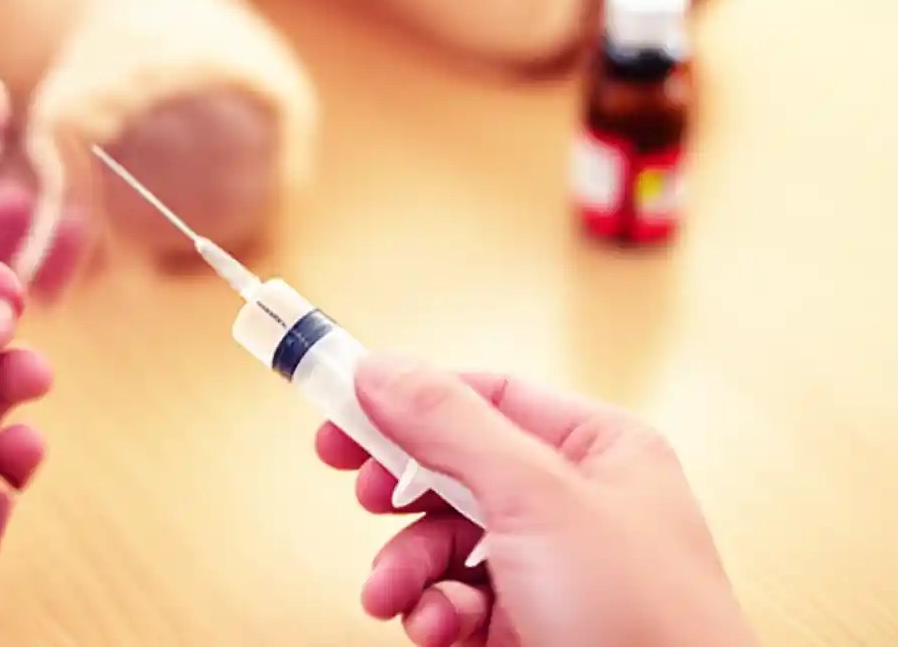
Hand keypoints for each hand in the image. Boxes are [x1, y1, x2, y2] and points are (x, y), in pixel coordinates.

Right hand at [316, 356, 759, 646]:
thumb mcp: (537, 500)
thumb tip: (384, 370)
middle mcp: (574, 505)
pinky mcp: (527, 628)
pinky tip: (437, 630)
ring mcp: (550, 571)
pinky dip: (432, 615)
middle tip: (364, 493)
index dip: (409, 399)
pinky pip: (454, 602)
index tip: (342, 404)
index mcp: (597, 450)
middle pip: (454, 470)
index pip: (484, 397)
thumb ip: (452, 427)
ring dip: (408, 567)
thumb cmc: (649, 623)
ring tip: (394, 593)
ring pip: (444, 543)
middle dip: (402, 493)